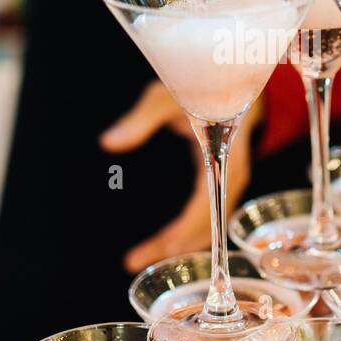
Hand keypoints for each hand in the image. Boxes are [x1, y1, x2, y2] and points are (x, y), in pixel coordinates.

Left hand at [101, 81, 255, 272]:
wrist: (233, 80)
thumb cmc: (200, 84)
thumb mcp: (168, 96)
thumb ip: (140, 119)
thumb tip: (107, 143)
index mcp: (225, 154)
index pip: (208, 200)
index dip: (187, 226)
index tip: (164, 244)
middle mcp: (233, 174)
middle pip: (208, 221)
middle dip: (176, 244)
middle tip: (137, 260)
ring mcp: (230, 181)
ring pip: (209, 223)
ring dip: (179, 243)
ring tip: (142, 258)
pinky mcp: (223, 183)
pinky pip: (208, 215)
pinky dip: (187, 232)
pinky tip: (164, 244)